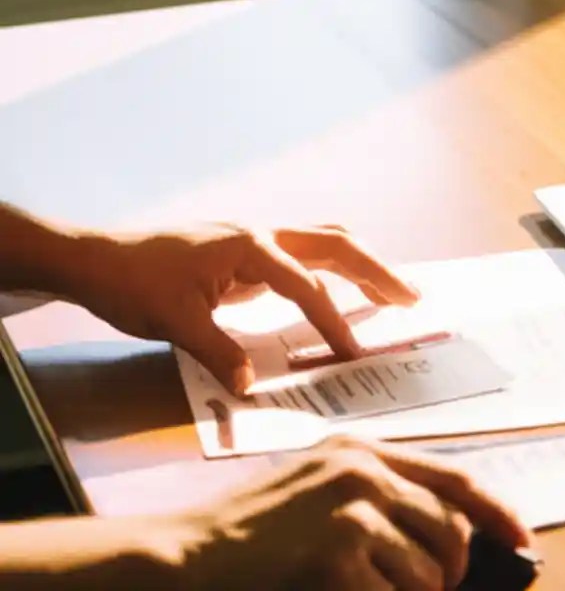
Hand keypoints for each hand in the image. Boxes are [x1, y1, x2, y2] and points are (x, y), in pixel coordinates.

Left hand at [67, 224, 418, 394]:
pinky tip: (344, 288)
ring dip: (362, 264)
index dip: (334, 322)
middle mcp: (261, 234)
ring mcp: (255, 239)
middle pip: (335, 246)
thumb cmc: (133, 285)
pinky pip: (306, 254)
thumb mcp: (175, 324)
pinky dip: (335, 269)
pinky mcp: (247, 251)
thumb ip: (220, 353)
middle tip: (413, 297)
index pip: (308, 287)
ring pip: (324, 243)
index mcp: (250, 246)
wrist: (95, 259)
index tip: (353, 355)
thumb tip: (253, 386)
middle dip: (377, 272)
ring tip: (394, 291)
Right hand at [172, 435, 530, 590]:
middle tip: (435, 589)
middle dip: (453, 571)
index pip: (458, 476)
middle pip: (454, 528)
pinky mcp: (338, 550)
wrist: (190, 552)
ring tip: (372, 590)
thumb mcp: (321, 489)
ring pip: (431, 570)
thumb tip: (452, 536)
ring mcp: (353, 507)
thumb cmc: (255, 531)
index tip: (522, 539)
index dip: (498, 511)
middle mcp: (366, 470)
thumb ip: (382, 496)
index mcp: (365, 451)